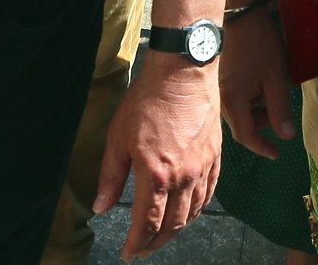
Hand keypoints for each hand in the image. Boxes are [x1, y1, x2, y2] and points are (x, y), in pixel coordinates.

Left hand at [96, 56, 223, 259]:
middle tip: (144, 249)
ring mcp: (203, 166)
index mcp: (155, 175)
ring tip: (164, 234)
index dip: (136, 244)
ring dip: (178, 229)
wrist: (184, 70)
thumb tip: (101, 207)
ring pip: (194, 211)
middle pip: (173, 224)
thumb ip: (111, 176)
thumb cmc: (147, 100)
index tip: (128, 253)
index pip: (147, 224)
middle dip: (156, 243)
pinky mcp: (216, 154)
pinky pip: (210, 191)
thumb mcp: (118, 137)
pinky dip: (200, 208)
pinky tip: (191, 210)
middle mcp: (183, 177)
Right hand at [220, 8, 297, 159]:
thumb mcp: (276, 77)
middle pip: (242, 123)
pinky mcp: (219, 76)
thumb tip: (285, 135)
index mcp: (233, 102)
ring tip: (274, 90)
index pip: (247, 136)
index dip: (262, 146)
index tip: (276, 153)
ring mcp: (217, 87)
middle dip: (263, 122)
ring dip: (257, 108)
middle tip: (281, 111)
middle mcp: (220, 99)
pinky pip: (235, 96)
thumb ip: (280, 108)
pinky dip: (250, 97)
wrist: (238, 12)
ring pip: (239, 109)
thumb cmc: (259, 45)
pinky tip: (261, 81)